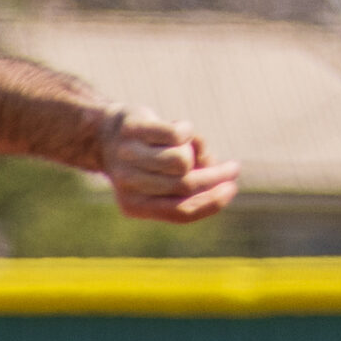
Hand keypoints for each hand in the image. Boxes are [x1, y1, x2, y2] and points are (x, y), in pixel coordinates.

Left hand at [98, 107, 240, 222]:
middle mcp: (128, 184)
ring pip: (182, 160)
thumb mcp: (166, 179)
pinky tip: (182, 129)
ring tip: (191, 146)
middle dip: (216, 177)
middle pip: (186, 185)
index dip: (211, 202)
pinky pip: (176, 134)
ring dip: (196, 152)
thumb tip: (214, 172)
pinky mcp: (133, 128)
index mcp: (134, 206)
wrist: (107, 133)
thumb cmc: (145, 159)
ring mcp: (128, 156)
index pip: (181, 211)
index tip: (231, 189)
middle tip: (234, 168)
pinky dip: (187, 130)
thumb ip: (190, 182)